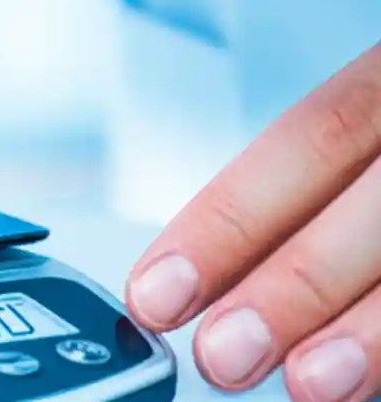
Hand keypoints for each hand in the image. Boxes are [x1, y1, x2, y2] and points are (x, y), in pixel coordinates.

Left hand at [126, 43, 380, 400]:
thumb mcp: (373, 137)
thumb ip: (316, 199)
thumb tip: (218, 289)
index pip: (309, 139)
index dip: (230, 217)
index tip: (157, 292)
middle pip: (378, 201)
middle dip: (295, 282)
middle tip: (223, 353)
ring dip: (375, 328)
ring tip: (311, 383)